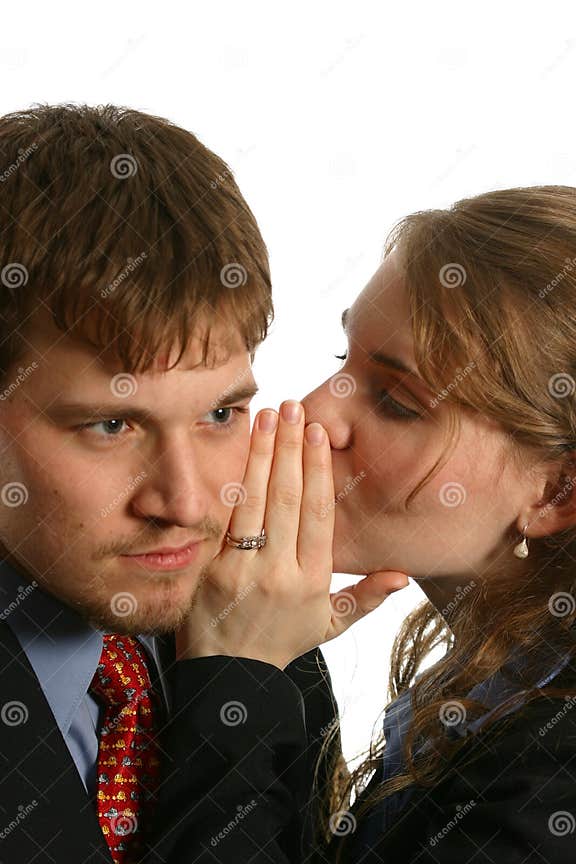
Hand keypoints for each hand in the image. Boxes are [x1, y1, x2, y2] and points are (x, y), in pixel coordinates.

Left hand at [174, 400, 408, 669]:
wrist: (230, 677)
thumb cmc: (281, 644)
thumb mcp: (330, 625)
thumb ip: (366, 597)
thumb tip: (403, 575)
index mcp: (314, 580)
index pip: (320, 514)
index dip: (319, 471)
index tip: (317, 434)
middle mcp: (283, 571)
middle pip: (291, 499)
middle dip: (293, 449)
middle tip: (294, 407)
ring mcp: (248, 570)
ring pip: (260, 502)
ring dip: (264, 454)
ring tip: (268, 415)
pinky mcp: (218, 569)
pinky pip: (232, 519)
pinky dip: (239, 484)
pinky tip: (243, 454)